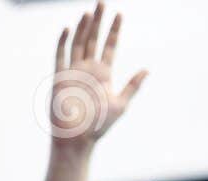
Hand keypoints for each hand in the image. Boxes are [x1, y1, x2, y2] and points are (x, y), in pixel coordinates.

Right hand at [47, 3, 146, 150]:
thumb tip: (147, 70)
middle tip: (102, 2)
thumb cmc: (98, 126)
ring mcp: (73, 72)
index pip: (109, 46)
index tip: (120, 14)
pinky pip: (60, 56)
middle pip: (93, 39)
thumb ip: (132, 86)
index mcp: (103, 74)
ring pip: (78, 44)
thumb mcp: (120, 104)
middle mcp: (88, 69)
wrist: (76, 139)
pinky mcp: (60, 78)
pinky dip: (64, 42)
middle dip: (98, 21)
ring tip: (89, 11)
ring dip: (84, 28)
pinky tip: (69, 29)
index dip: (114, 30)